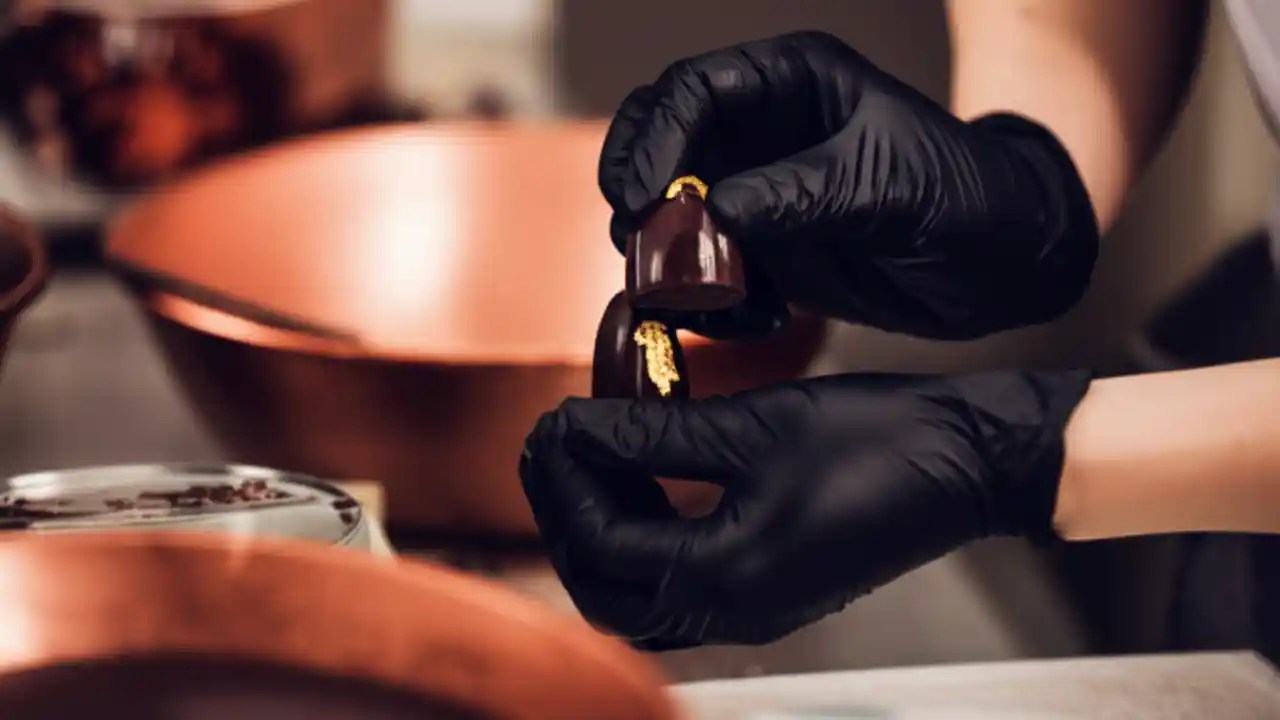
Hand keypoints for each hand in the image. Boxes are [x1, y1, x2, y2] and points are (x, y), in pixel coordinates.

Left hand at [520, 370, 1090, 646]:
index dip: (562, 481)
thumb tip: (574, 427)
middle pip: (604, 588)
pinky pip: (676, 591)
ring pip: (636, 599)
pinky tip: (643, 487)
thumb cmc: (880, 440)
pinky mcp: (767, 596)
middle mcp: (730, 612)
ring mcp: (750, 612)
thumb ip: (651, 434)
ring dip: (600, 536)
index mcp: (723, 576)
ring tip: (589, 464)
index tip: (550, 421)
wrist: (969, 464)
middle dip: (565, 517)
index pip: (600, 542)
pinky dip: (643, 545)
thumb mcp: (751, 426)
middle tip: (552, 450)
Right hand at [600, 31, 1098, 339]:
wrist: (1003, 264)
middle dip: (636, 192)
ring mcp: (754, 192)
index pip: (694, 90)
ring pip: (668, 212)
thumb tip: (717, 212)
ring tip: (698, 298)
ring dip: (664, 257)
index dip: (656, 138)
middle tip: (637, 245)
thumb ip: (804, 193)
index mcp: (790, 82)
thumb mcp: (891, 185)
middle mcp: (759, 132)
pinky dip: (705, 301)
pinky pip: (702, 271)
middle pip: (657, 141)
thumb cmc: (966, 195)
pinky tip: (750, 320)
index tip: (644, 197)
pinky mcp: (759, 250)